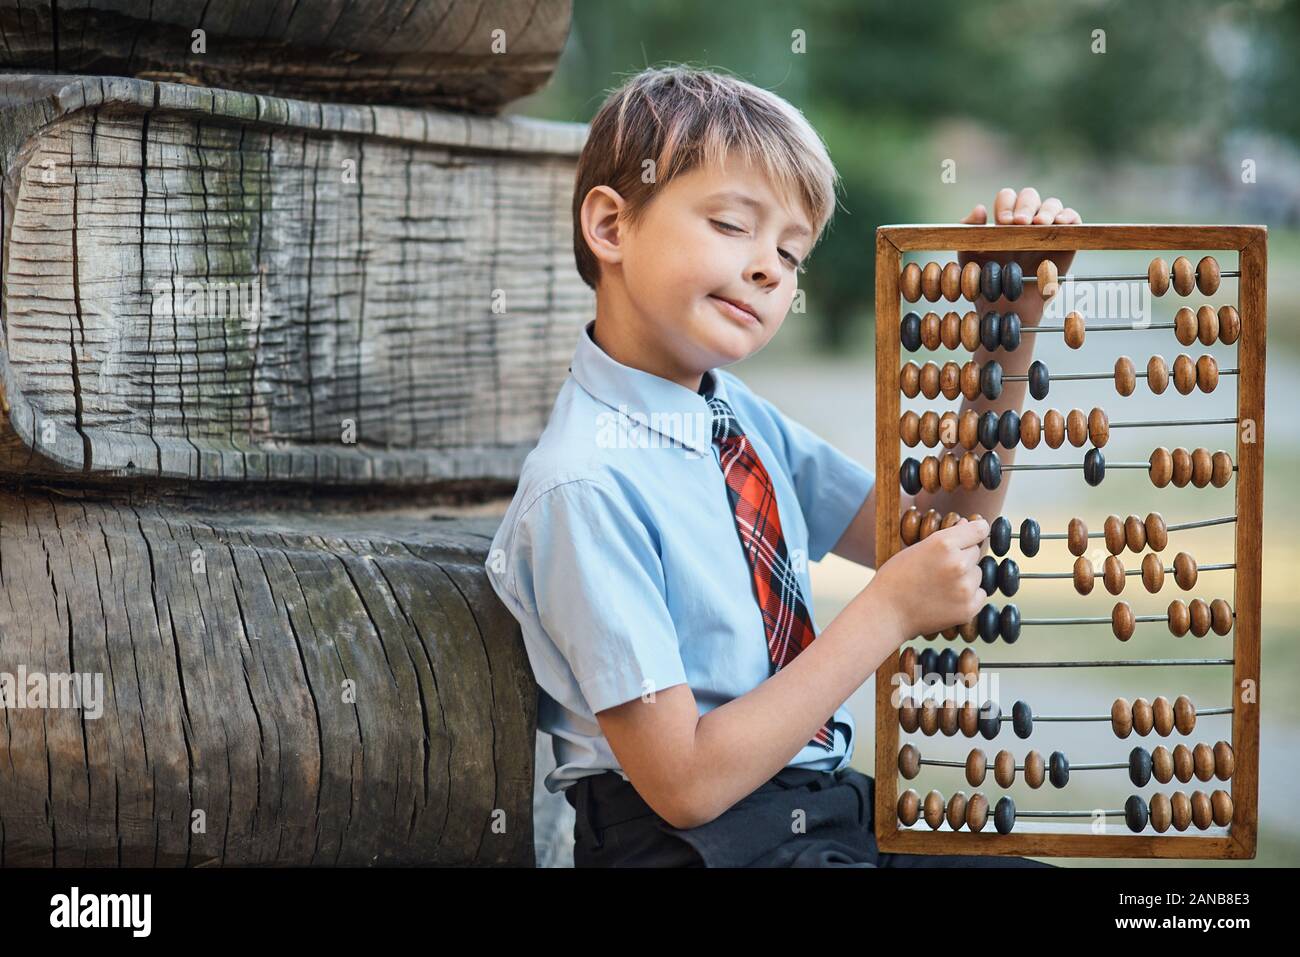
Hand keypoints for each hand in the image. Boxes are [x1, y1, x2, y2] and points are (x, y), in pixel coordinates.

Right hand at [869, 517, 990, 639]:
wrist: (887, 612)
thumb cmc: (896, 577)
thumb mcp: (916, 548)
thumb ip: (945, 537)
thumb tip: (969, 524)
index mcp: (944, 543)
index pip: (980, 529)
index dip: (976, 530)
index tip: (975, 533)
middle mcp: (959, 563)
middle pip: (977, 551)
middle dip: (964, 555)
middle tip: (941, 567)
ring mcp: (965, 587)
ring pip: (978, 574)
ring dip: (966, 576)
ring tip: (941, 585)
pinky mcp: (969, 608)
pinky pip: (980, 594)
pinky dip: (969, 595)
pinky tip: (948, 597)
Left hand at [958, 187, 1083, 318]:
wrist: (1008, 307)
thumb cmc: (988, 281)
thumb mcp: (969, 256)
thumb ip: (968, 230)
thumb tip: (980, 208)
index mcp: (1005, 219)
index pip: (1008, 197)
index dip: (1006, 205)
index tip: (1002, 223)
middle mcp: (1028, 220)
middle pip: (1030, 196)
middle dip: (1025, 206)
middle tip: (1018, 223)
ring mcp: (1048, 229)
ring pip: (1052, 204)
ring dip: (1047, 210)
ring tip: (1039, 225)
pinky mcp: (1067, 239)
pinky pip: (1073, 219)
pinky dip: (1069, 216)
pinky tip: (1061, 224)